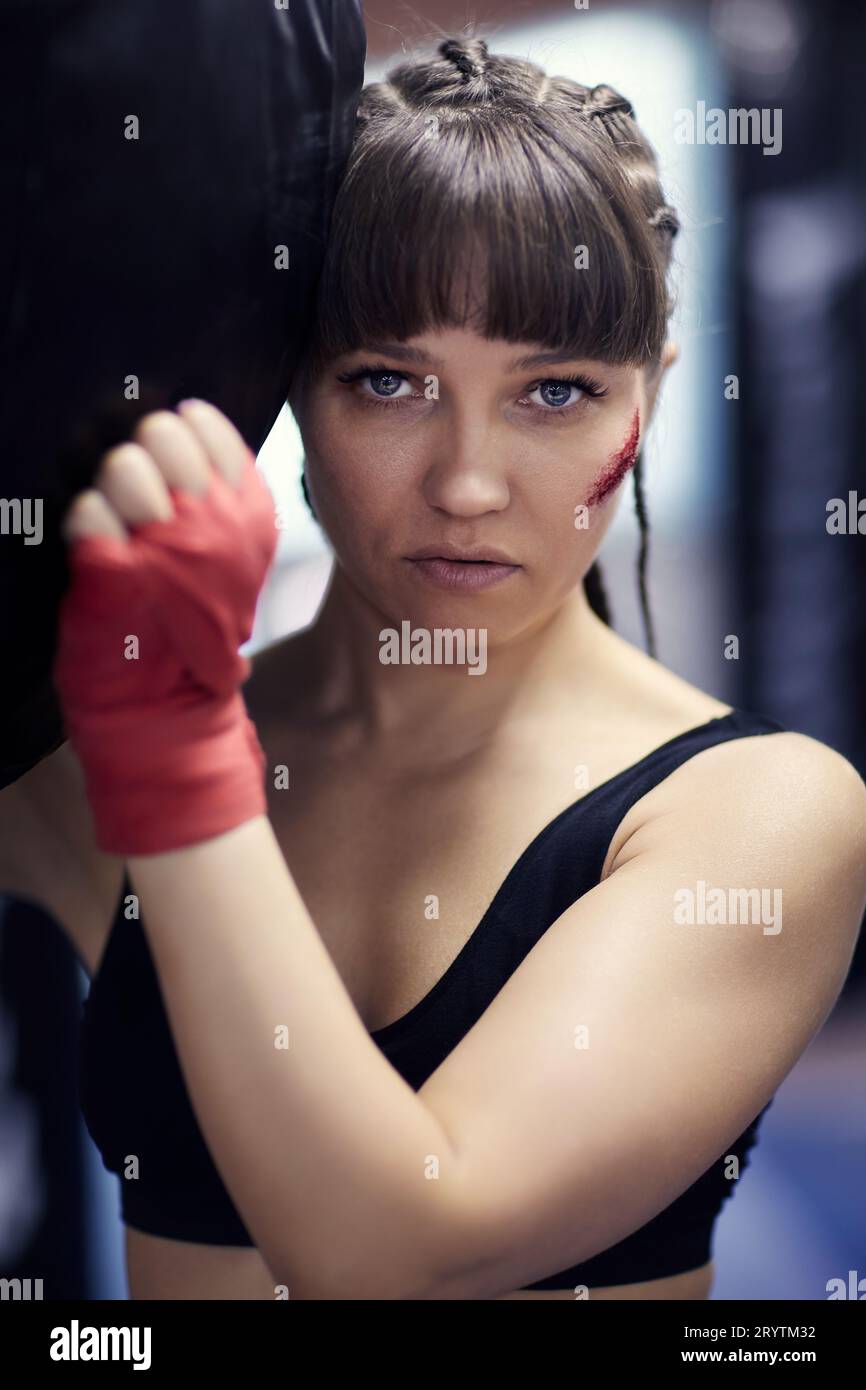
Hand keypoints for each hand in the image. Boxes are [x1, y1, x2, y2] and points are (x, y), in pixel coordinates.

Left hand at [53, 400, 277, 854]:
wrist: (163, 711)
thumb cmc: (185, 629)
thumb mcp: (228, 559)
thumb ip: (212, 496)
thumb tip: (174, 428)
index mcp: (248, 514)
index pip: (205, 425)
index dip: (179, 432)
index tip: (170, 465)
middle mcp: (214, 524)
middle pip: (161, 433)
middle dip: (140, 454)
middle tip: (138, 499)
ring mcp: (166, 547)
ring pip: (123, 465)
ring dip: (110, 490)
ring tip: (118, 527)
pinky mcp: (114, 573)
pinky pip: (87, 512)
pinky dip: (83, 525)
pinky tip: (95, 550)